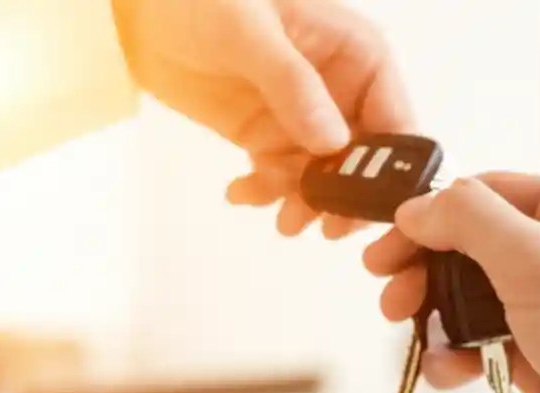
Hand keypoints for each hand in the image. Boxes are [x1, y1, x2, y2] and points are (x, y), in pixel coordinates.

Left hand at [116, 0, 413, 236]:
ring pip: (325, 177)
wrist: (144, 10)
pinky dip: (265, 192)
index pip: (396, 118)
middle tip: (327, 224)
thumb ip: (293, 84)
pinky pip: (281, 177)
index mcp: (358, 55)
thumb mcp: (250, 32)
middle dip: (348, 195)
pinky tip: (241, 191)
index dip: (391, 165)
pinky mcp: (269, 136)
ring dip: (306, 203)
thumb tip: (333, 143)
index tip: (370, 201)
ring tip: (284, 220)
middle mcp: (341, 91)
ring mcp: (305, 118)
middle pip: (365, 159)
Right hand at [366, 175, 539, 392]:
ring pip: (473, 301)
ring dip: (436, 317)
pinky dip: (458, 358)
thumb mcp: (535, 257)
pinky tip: (447, 373)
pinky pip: (485, 347)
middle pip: (473, 248)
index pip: (488, 194)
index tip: (387, 244)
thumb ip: (469, 221)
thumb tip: (419, 208)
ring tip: (409, 335)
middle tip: (390, 297)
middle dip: (426, 271)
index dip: (432, 216)